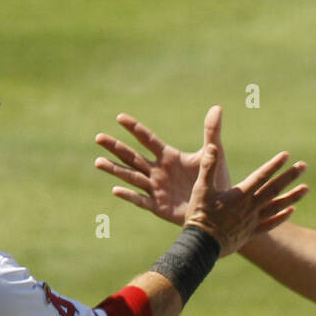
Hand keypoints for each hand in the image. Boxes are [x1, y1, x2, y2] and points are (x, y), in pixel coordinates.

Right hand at [95, 106, 230, 226]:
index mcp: (169, 157)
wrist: (217, 208)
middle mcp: (158, 171)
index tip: (120, 117)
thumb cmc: (215, 178)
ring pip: (131, 177)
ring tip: (98, 162)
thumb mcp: (214, 154)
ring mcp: (156, 188)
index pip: (148, 139)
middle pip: (133, 157)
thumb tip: (217, 107)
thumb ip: (212, 132)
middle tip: (98, 137)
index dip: (135, 128)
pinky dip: (129, 195)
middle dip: (116, 147)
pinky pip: (141, 200)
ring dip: (115, 170)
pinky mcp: (158, 206)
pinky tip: (116, 190)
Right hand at [183, 136, 306, 257]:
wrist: (201, 246)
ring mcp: (252, 221)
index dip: (274, 165)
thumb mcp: (201, 189)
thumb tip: (212, 148)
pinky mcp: (250, 233)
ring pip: (277, 207)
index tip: (286, 155)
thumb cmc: (199, 216)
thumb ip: (208, 167)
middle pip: (274, 189)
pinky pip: (270, 225)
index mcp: (240, 195)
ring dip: (292, 197)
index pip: (261, 176)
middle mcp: (250, 207)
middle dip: (289, 176)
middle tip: (304, 166)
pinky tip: (291, 211)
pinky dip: (282, 218)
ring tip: (306, 189)